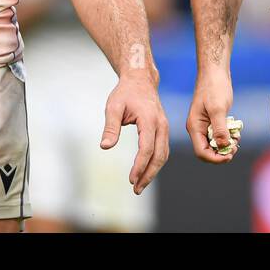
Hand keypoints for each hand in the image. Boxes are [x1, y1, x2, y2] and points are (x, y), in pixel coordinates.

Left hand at [100, 73, 168, 194]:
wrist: (140, 80)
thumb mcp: (113, 107)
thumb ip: (111, 127)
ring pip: (163, 154)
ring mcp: (164, 127)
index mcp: (149, 120)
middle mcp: (161, 125)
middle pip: (159, 155)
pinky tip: (145, 171)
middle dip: (148, 174)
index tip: (131, 179)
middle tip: (136, 189)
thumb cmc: (125, 93)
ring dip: (153, 171)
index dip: (139, 166)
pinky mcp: (163, 129)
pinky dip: (155, 162)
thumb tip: (105, 147)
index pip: (146, 148)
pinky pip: (162, 149)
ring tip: (140, 185)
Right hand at [187, 68, 238, 162]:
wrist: (214, 71)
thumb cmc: (215, 87)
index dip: (215, 158)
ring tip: (237, 138)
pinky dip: (227, 137)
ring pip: (214, 144)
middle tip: (236, 147)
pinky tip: (235, 132)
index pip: (201, 152)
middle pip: (207, 151)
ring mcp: (204, 125)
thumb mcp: (219, 108)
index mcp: (195, 127)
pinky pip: (218, 135)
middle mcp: (197, 128)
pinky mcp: (211, 120)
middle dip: (222, 153)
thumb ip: (220, 129)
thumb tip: (222, 147)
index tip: (230, 156)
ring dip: (226, 145)